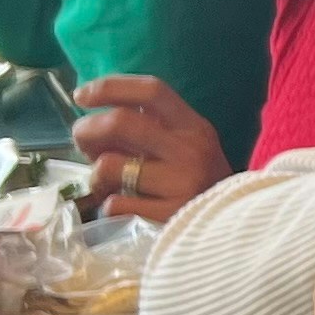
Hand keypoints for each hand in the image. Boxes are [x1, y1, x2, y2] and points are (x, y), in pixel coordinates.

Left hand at [70, 74, 232, 221]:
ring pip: (110, 166)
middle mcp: (190, 150)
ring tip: (108, 184)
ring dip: (97, 175)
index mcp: (193, 126)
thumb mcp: (184, 145)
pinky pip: (115, 203)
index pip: (151, 91)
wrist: (233, 226)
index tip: (81, 95)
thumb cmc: (196, 181)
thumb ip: (148, 129)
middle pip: (123, 121)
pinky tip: (126, 207)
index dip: (110, 87)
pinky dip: (110, 205)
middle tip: (80, 140)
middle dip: (88, 129)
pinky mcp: (169, 216)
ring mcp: (182, 184)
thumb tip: (90, 126)